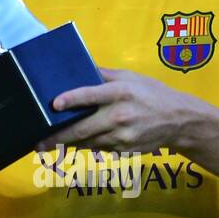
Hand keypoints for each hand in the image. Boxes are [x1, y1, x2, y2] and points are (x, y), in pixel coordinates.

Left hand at [39, 67, 193, 152]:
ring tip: (47, 145)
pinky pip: (100, 148)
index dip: (71, 100)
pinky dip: (86, 146)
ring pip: (88, 142)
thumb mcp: (130, 77)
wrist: (180, 121)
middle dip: (58, 137)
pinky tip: (74, 145)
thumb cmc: (151, 93)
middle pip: (83, 128)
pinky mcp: (125, 150)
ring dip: (68, 144)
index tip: (54, 104)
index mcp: (120, 93)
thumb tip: (78, 67)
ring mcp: (123, 136)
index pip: (91, 95)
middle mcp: (120, 115)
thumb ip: (103, 75)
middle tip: (38, 143)